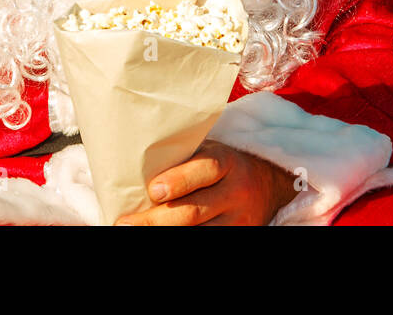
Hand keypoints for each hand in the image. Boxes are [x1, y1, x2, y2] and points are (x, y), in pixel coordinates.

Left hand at [114, 141, 299, 225]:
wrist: (266, 184)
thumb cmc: (220, 166)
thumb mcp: (208, 152)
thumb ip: (181, 159)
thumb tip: (132, 171)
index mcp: (227, 162)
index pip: (206, 170)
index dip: (179, 181)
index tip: (153, 191)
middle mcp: (236, 192)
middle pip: (195, 211)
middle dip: (156, 220)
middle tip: (126, 224)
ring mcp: (239, 220)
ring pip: (199, 233)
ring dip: (165, 233)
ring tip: (136, 231)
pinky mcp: (238, 235)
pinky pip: (207, 240)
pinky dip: (182, 239)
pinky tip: (156, 236)